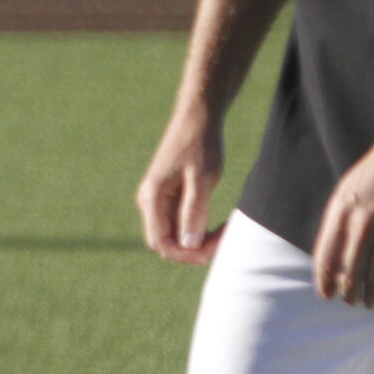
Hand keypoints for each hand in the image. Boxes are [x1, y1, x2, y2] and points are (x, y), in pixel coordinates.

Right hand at [137, 106, 225, 265]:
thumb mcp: (202, 180)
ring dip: (198, 240)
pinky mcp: (168, 196)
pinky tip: (217, 225)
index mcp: (152, 198)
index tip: (215, 249)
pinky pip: (178, 224)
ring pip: (174, 235)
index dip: (186, 254)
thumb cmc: (200, 145)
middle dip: (194, 249)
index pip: (161, 243)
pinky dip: (197, 230)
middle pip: (166, 242)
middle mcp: (149, 202)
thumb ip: (193, 212)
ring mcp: (157, 200)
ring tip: (224, 230)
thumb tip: (189, 245)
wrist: (197, 119)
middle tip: (224, 238)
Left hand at [311, 136, 373, 306]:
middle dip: (348, 291)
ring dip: (371, 293)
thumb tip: (334, 256)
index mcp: (340, 211)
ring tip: (369, 303)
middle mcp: (362, 223)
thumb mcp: (347, 191)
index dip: (325, 280)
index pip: (326, 256)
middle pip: (350, 270)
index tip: (326, 294)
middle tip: (350, 302)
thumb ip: (339, 221)